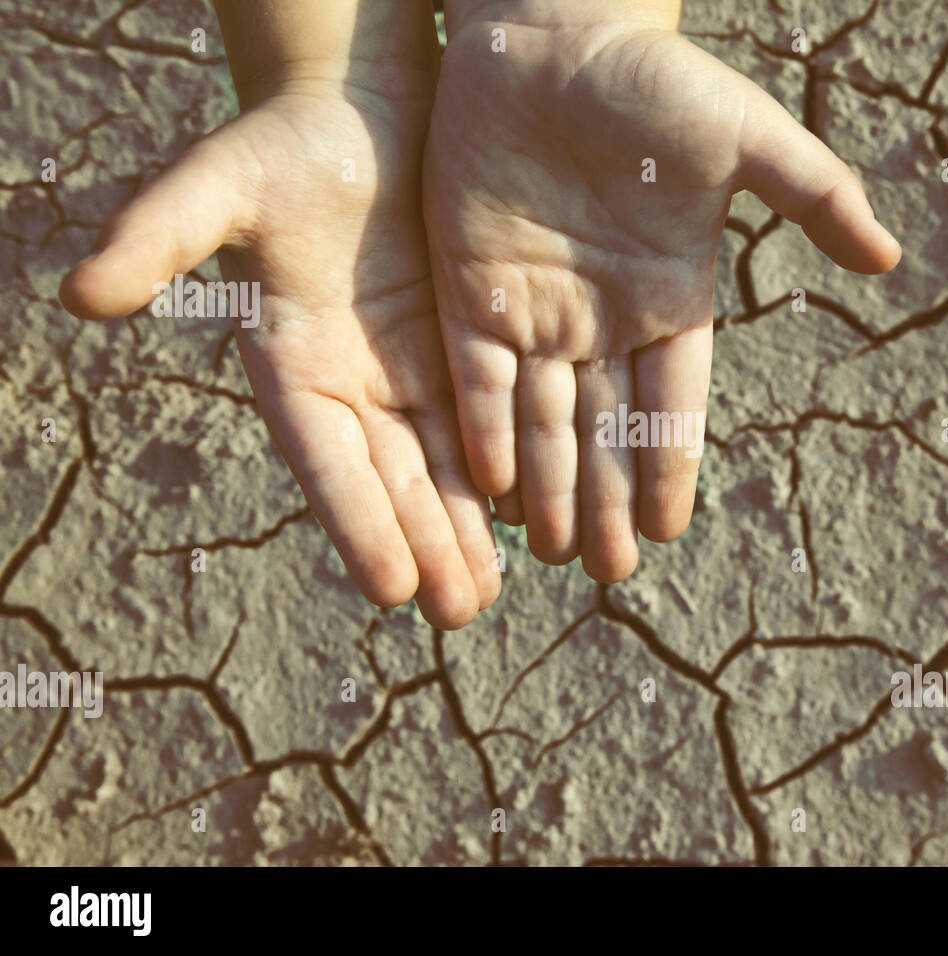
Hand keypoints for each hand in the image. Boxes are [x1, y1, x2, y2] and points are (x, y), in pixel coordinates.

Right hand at [60, 80, 500, 627]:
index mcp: (294, 369)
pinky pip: (487, 419)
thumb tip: (79, 295)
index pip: (328, 463)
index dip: (360, 523)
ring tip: (495, 587)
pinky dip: (508, 468)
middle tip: (461, 611)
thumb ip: (157, 236)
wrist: (361, 113)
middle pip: (395, 480)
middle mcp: (355, 386)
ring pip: (445, 464)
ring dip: (470, 527)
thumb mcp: (218, 185)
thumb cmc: (282, 146)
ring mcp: (411, 372)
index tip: (393, 586)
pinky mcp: (462, 349)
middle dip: (428, 546)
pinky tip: (537, 512)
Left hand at [427, 0, 900, 581]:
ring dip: (547, 486)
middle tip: (609, 573)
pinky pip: (480, 377)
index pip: (674, 406)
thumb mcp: (746, 135)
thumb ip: (815, 194)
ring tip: (554, 555)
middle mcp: (602, 318)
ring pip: (544, 418)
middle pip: (608, 430)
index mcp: (670, 297)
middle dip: (607, 500)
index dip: (671, 467)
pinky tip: (493, 485)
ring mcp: (536, 307)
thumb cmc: (654, 79)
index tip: (671, 532)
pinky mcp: (473, 287)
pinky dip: (489, 429)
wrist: (554, 31)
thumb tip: (891, 255)